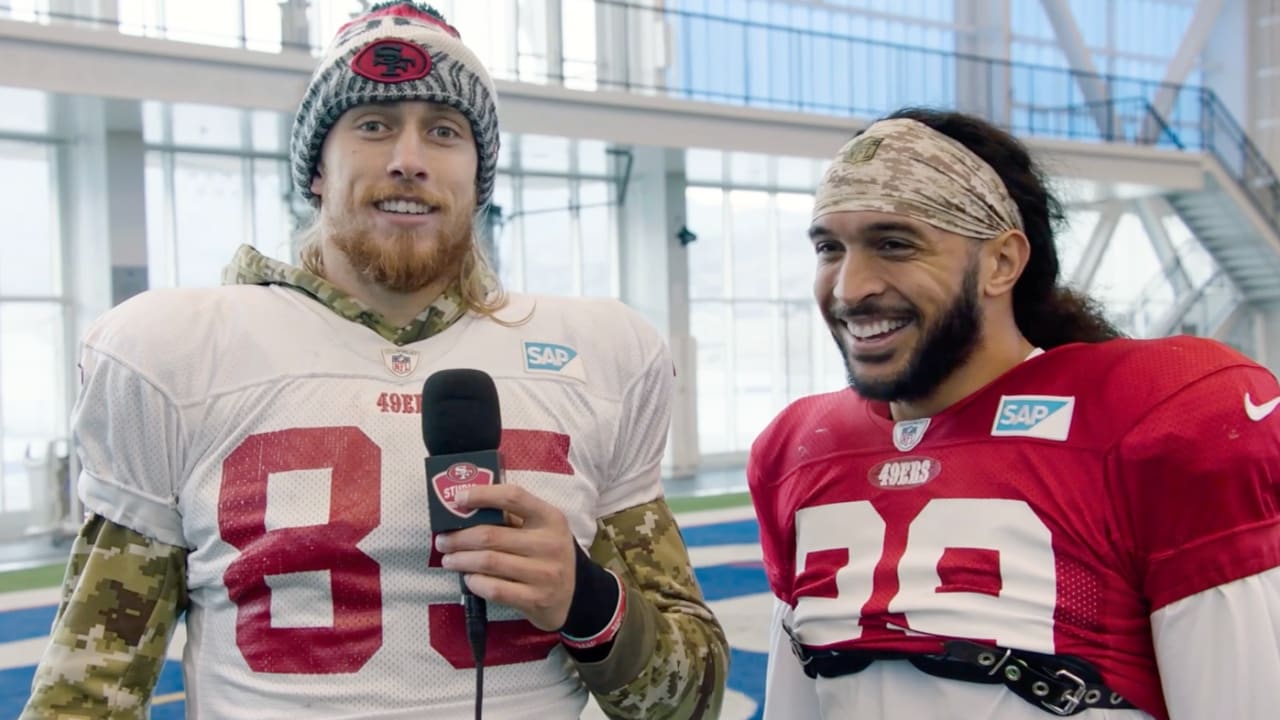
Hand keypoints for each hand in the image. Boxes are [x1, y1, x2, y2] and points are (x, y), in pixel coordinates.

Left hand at [434, 484, 576, 630]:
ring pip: (489, 562)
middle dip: (459, 538)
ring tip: (449, 560)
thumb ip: (513, 518)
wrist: (575, 596)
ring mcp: (544, 573)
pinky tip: (469, 579)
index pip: (513, 497)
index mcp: (550, 518)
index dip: (482, 495)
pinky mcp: (536, 599)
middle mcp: (549, 543)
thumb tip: (467, 509)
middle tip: (443, 541)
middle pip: (491, 535)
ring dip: (461, 560)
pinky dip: (475, 583)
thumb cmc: (549, 555)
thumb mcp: (541, 530)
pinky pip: (495, 589)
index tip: (459, 498)